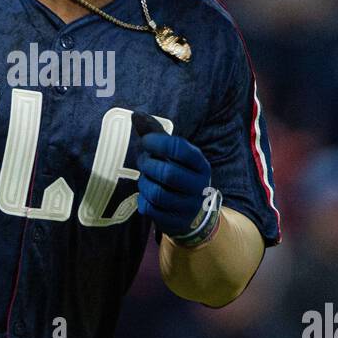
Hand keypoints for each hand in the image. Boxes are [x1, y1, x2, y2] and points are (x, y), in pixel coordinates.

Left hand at [132, 113, 215, 239]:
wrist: (194, 214)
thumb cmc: (179, 175)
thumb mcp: (175, 156)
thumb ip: (156, 135)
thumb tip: (136, 115)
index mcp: (200, 165)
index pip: (178, 148)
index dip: (157, 142)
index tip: (146, 141)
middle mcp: (198, 186)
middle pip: (166, 172)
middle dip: (148, 164)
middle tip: (143, 161)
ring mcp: (188, 206)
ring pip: (156, 192)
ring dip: (144, 183)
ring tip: (145, 178)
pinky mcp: (175, 222)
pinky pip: (150, 209)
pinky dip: (143, 200)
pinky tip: (147, 195)